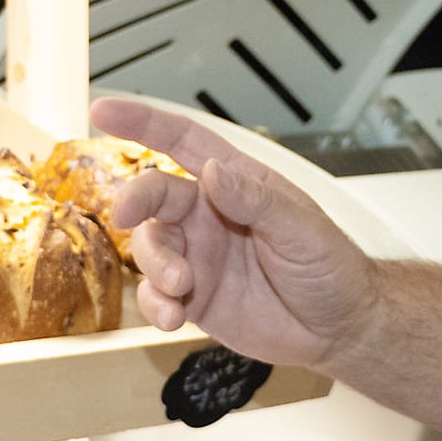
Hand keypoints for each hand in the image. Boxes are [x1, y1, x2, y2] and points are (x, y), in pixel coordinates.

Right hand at [87, 96, 379, 370]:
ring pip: (149, 248)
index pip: (182, 142)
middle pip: (153, 195)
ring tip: (180, 287)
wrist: (338, 330)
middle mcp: (208, 215)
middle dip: (133, 203)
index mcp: (235, 183)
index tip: (103, 111)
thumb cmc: (329, 267)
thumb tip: (211, 170)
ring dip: (154, 266)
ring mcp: (198, 256)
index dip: (143, 122)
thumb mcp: (300, 227)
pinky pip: (155, 295)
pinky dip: (154, 305)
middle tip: (125, 217)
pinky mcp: (192, 299)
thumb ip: (254, 200)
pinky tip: (173, 317)